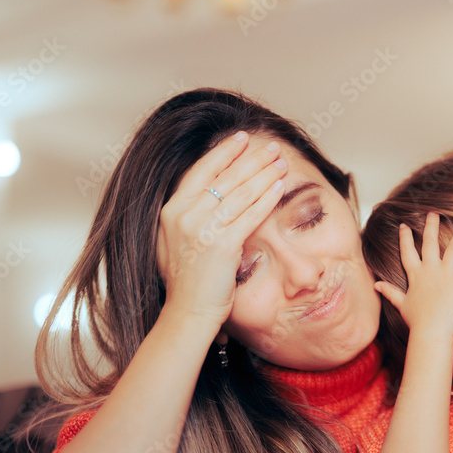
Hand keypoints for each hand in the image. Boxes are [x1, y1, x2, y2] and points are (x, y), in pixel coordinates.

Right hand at [156, 132, 287, 326]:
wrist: (187, 312)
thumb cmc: (186, 282)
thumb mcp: (174, 241)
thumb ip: (187, 217)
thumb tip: (205, 197)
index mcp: (172, 211)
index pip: (201, 171)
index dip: (223, 153)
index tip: (241, 139)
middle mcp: (184, 215)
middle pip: (225, 177)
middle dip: (252, 158)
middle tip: (271, 146)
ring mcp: (202, 229)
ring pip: (240, 192)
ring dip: (264, 173)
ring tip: (281, 161)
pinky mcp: (222, 245)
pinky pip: (250, 214)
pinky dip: (267, 198)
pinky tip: (280, 186)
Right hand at [374, 212, 452, 341]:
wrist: (432, 332)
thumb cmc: (417, 322)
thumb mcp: (402, 304)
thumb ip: (390, 292)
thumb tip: (376, 285)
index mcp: (415, 275)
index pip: (407, 251)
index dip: (405, 237)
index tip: (404, 226)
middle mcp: (430, 270)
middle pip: (430, 242)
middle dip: (431, 225)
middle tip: (433, 213)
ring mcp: (446, 273)